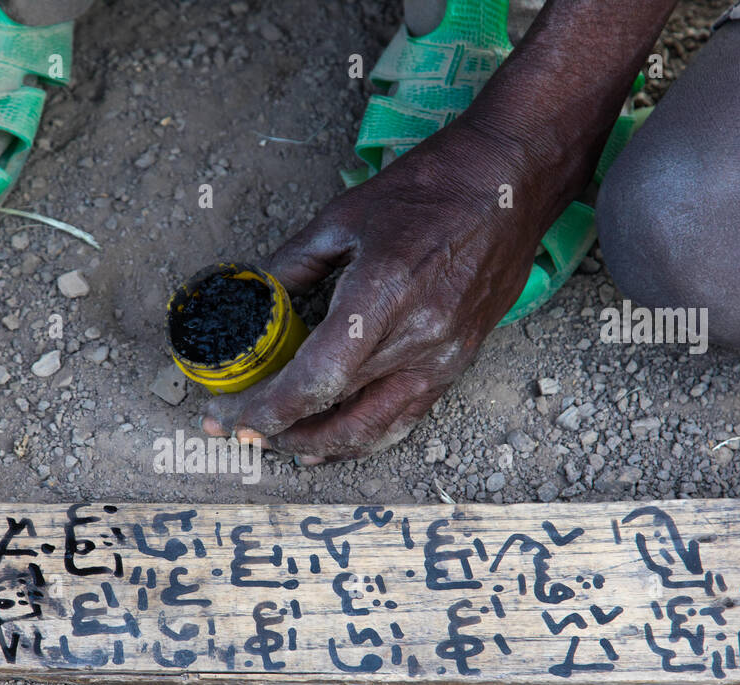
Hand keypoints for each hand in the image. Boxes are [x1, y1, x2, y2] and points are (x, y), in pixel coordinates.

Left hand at [203, 119, 553, 462]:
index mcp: (381, 296)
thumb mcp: (343, 216)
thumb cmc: (430, 188)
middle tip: (239, 429)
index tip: (229, 418)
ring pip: (371, 430)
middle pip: (335, 412)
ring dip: (319, 446)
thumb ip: (292, 264)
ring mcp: (442, 358)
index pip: (315, 381)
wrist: (510, 183)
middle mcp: (416, 339)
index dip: (267, 410)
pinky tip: (329, 442)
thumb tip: (254, 298)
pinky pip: (404, 419)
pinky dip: (361, 437)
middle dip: (277, 430)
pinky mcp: (457, 363)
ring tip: (278, 443)